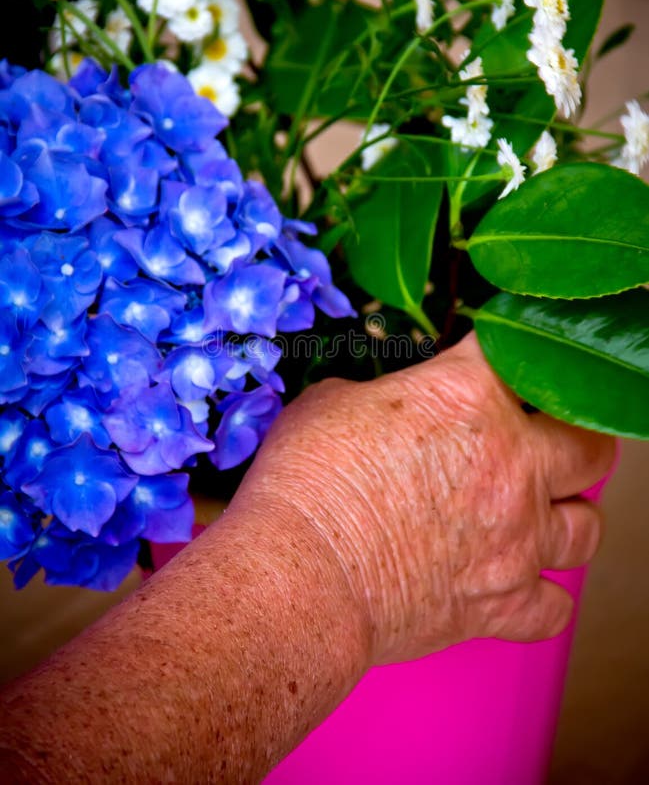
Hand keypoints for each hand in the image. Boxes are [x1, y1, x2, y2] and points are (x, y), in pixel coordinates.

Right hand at [236, 333, 615, 665]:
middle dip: (570, 437)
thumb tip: (375, 409)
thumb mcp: (330, 404)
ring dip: (567, 516)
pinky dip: (541, 596)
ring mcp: (516, 538)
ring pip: (587, 527)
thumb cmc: (306, 482)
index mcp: (468, 396)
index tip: (490, 363)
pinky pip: (556, 606)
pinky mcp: (503, 604)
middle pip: (589, 443)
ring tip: (539, 514)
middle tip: (542, 441)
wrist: (300, 575)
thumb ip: (375, 398)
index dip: (501, 353)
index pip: (511, 353)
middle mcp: (512, 463)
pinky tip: (518, 585)